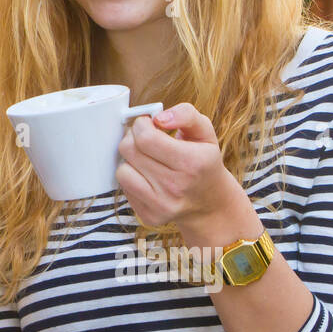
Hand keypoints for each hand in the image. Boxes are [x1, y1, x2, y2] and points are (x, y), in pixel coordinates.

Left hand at [114, 103, 244, 230]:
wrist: (210, 203)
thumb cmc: (204, 162)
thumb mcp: (205, 132)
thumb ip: (186, 115)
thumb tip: (160, 117)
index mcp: (193, 162)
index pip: (146, 138)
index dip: (142, 125)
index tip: (148, 124)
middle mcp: (176, 186)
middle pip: (129, 150)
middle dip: (133, 138)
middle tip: (146, 139)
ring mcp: (162, 205)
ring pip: (122, 170)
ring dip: (131, 160)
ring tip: (147, 159)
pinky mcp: (150, 216)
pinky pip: (124, 188)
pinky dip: (132, 178)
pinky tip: (148, 176)